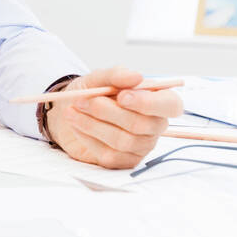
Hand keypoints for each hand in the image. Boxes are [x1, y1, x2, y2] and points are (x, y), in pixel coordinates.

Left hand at [46, 66, 182, 168]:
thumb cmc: (89, 93)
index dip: (148, 103)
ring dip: (92, 124)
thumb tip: (136, 76)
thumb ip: (116, 75)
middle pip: (143, 124)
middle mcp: (154, 125)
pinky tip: (76, 125)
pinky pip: (110, 154)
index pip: (171, 105)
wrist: (66, 112)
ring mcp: (141, 146)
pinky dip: (88, 137)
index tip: (121, 96)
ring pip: (124, 140)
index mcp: (156, 101)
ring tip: (72, 111)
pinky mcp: (124, 161)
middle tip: (82, 101)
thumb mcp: (97, 79)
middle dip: (107, 111)